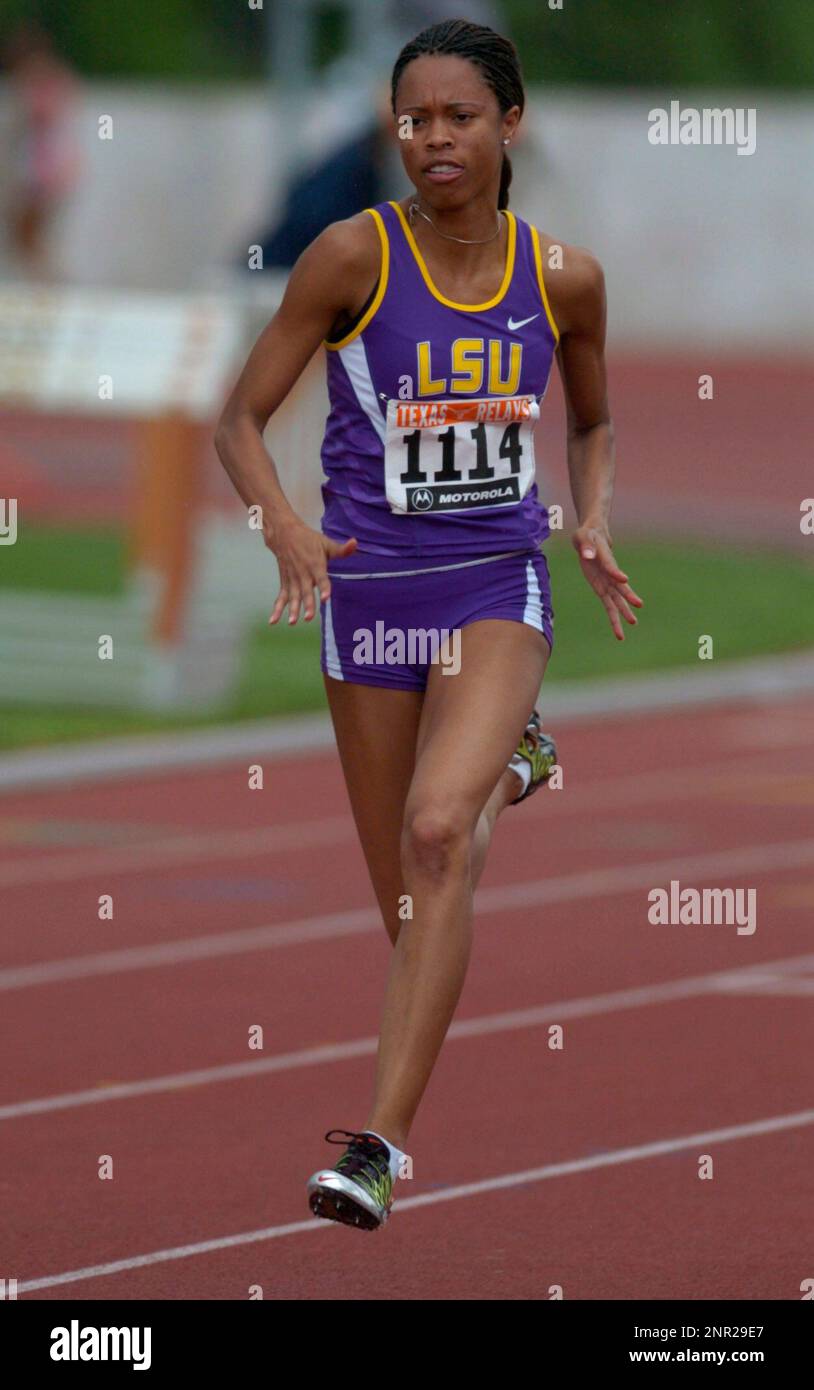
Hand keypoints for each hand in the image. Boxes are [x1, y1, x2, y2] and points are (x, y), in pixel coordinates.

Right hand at [266, 517, 357, 624]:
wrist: (284, 533)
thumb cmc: (309, 539)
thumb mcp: (326, 543)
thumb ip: (341, 549)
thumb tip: (355, 543)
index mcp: (315, 564)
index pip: (321, 577)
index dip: (324, 587)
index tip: (325, 597)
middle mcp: (303, 573)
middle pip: (306, 590)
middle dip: (307, 604)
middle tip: (309, 617)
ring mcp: (292, 578)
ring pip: (293, 596)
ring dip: (292, 609)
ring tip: (293, 622)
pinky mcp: (285, 582)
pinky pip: (281, 597)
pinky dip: (277, 608)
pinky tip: (273, 621)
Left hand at [572, 524, 642, 640]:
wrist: (593, 537)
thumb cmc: (586, 535)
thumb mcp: (582, 537)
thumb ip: (585, 546)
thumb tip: (587, 556)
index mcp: (605, 557)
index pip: (610, 566)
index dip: (616, 573)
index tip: (624, 580)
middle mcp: (610, 572)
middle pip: (620, 586)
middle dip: (628, 595)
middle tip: (638, 604)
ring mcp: (608, 581)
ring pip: (617, 599)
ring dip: (624, 611)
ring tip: (634, 622)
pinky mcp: (602, 588)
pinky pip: (609, 605)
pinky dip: (613, 617)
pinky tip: (619, 632)